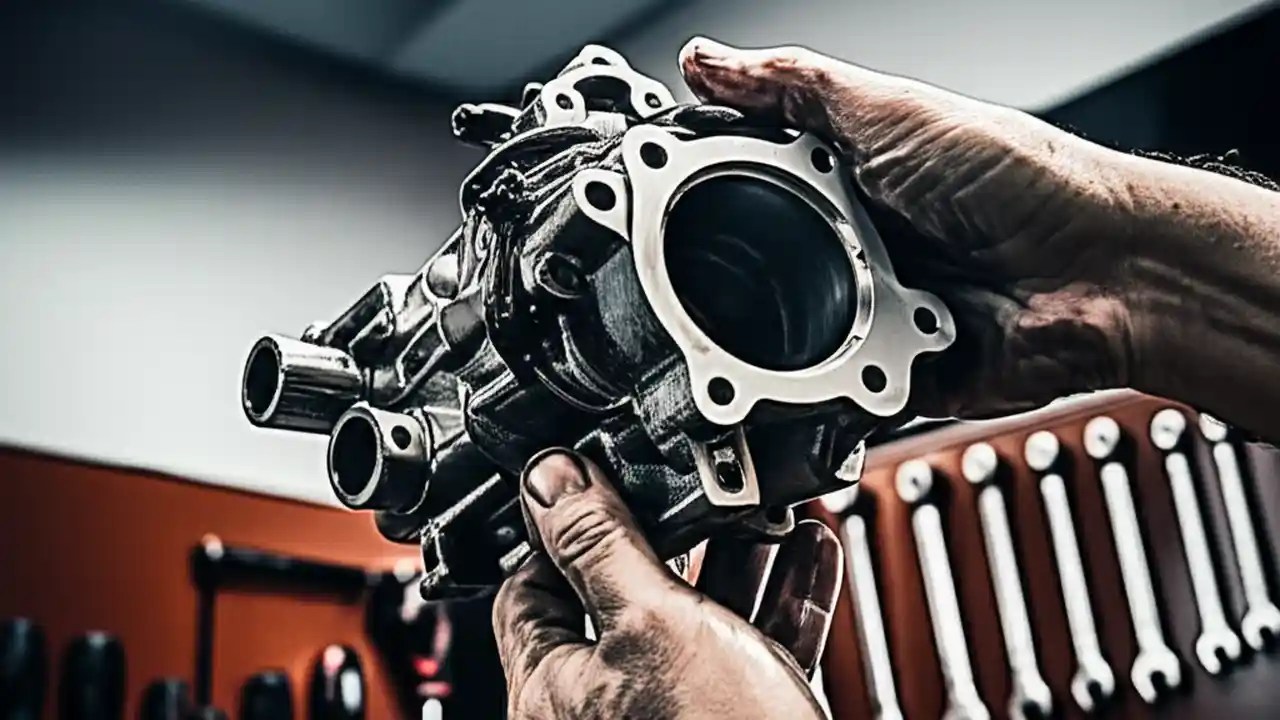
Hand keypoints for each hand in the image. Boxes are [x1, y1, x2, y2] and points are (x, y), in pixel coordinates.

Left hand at [493, 449, 841, 718]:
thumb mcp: (651, 625)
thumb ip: (597, 547)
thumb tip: (550, 481)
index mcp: (555, 686)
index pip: (533, 584)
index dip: (568, 524)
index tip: (604, 477)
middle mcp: (607, 706)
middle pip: (629, 593)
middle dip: (677, 533)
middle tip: (704, 488)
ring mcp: (673, 716)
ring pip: (699, 618)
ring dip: (740, 559)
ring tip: (770, 511)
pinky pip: (750, 650)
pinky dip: (781, 603)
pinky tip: (809, 558)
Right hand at [679, 38, 1140, 418]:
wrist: (1097, 275)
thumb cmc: (1018, 180)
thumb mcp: (890, 110)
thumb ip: (792, 88)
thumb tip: (706, 63)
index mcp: (841, 178)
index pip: (741, 182)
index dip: (696, 191)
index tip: (655, 198)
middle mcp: (846, 244)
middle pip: (749, 267)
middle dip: (723, 275)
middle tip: (691, 275)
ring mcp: (862, 311)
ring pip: (776, 340)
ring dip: (766, 338)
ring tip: (761, 327)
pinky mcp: (880, 377)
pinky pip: (824, 396)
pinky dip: (815, 391)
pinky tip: (814, 372)